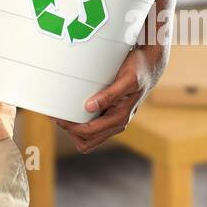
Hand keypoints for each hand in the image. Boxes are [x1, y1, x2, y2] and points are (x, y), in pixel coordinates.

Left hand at [52, 45, 166, 152]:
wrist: (150, 65)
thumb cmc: (139, 70)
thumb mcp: (126, 79)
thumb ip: (110, 94)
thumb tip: (89, 107)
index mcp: (120, 117)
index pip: (90, 132)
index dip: (71, 128)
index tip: (57, 117)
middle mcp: (117, 122)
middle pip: (88, 141)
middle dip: (70, 131)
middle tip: (56, 117)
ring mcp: (114, 119)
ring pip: (90, 137)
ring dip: (74, 130)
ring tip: (61, 115)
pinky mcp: (111, 113)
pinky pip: (93, 126)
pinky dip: (80, 123)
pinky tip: (72, 110)